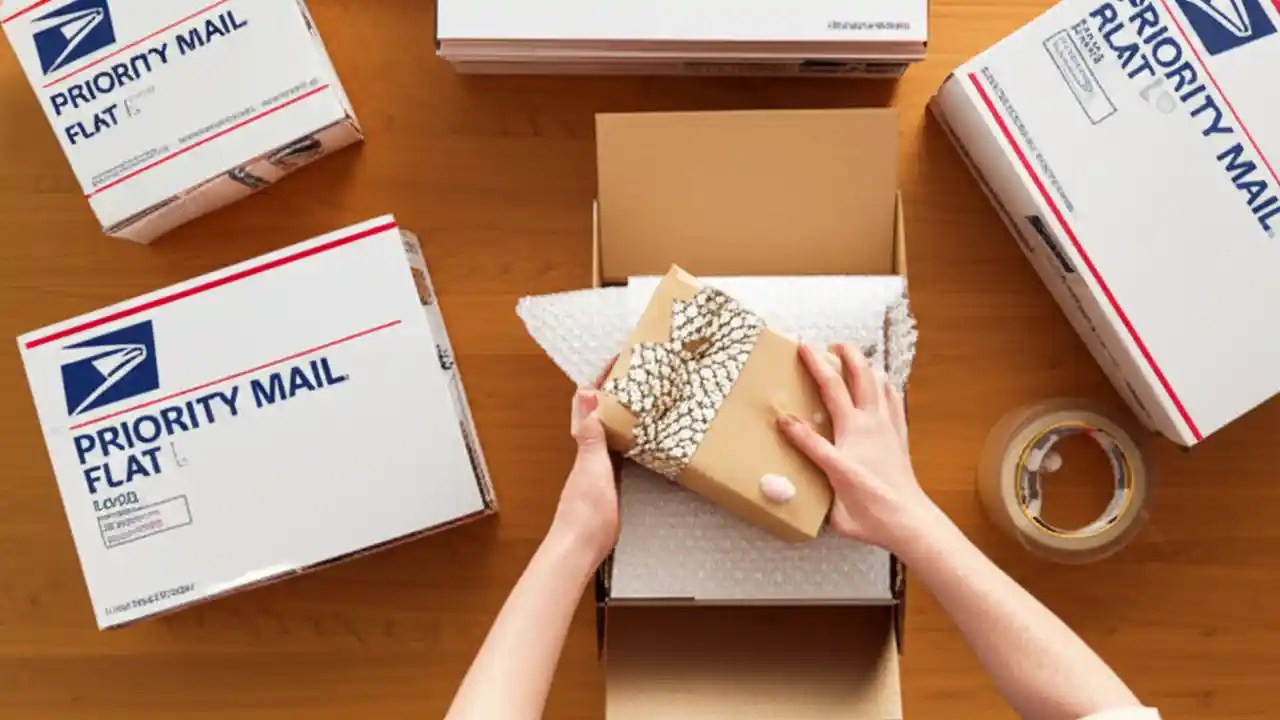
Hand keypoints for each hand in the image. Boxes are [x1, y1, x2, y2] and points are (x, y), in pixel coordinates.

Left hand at [549, 380, 618, 565]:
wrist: (578, 551)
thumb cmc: (586, 516)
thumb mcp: (593, 470)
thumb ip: (591, 435)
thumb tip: (585, 395)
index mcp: (584, 447)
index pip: (586, 404)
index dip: (598, 380)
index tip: (615, 360)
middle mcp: (586, 454)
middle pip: (595, 414)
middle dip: (609, 391)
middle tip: (630, 372)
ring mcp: (594, 469)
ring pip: (604, 431)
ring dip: (616, 412)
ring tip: (636, 397)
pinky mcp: (603, 484)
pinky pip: (613, 450)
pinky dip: (622, 437)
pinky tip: (634, 439)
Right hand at [778, 344, 937, 553]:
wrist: (908, 521)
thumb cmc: (868, 510)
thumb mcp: (831, 480)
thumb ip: (809, 448)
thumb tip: (787, 425)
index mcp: (851, 432)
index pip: (829, 389)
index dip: (813, 366)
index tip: (800, 347)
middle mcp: (872, 422)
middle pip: (860, 376)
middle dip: (845, 354)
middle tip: (829, 344)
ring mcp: (889, 427)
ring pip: (880, 383)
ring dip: (866, 366)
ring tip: (854, 358)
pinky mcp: (900, 437)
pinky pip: (894, 401)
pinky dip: (885, 386)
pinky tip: (882, 383)